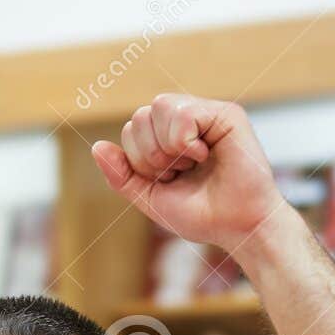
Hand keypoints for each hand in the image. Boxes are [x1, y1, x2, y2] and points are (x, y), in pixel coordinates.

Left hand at [91, 93, 284, 254]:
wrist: (238, 227)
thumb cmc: (202, 214)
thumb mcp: (151, 198)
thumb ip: (122, 176)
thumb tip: (96, 147)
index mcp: (167, 137)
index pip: (131, 130)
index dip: (139, 161)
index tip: (168, 180)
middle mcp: (186, 121)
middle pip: (140, 116)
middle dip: (150, 155)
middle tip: (179, 173)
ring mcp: (206, 114)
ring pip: (159, 106)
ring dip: (167, 147)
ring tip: (191, 163)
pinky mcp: (226, 114)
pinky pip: (184, 112)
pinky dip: (184, 141)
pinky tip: (204, 155)